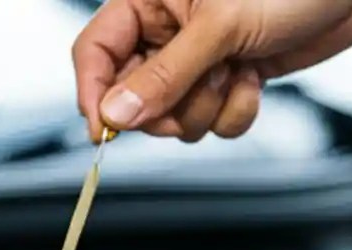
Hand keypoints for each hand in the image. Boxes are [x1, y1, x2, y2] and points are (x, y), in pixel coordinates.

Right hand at [72, 0, 351, 142]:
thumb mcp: (219, 28)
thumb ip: (166, 74)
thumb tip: (116, 116)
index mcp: (147, 2)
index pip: (95, 52)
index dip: (95, 94)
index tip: (105, 134)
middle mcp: (167, 32)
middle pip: (134, 96)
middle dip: (168, 107)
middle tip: (198, 91)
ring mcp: (200, 61)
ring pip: (177, 117)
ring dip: (210, 108)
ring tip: (237, 71)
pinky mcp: (231, 81)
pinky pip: (215, 123)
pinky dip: (237, 111)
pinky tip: (256, 78)